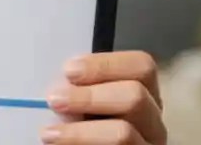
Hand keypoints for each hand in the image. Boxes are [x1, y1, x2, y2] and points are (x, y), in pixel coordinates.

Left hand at [41, 51, 165, 143]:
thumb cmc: (77, 122)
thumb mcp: (80, 100)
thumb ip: (77, 87)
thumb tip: (57, 82)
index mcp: (143, 92)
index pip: (141, 66)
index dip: (105, 65)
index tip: (69, 71)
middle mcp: (151, 118)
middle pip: (136, 96)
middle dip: (89, 96)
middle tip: (54, 100)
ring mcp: (147, 144)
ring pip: (124, 133)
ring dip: (81, 131)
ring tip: (49, 133)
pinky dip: (80, 144)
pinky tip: (58, 144)